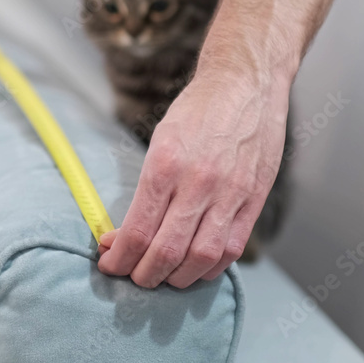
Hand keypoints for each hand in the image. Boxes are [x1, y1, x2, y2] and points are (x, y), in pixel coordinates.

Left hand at [97, 64, 289, 288]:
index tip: (109, 262)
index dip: (119, 258)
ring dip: (176, 278)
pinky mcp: (254, 199)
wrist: (245, 84)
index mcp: (165, 165)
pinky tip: (195, 268)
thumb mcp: (160, 141)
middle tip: (133, 277)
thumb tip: (127, 233)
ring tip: (163, 277)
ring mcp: (230, 193)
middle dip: (143, 275)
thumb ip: (147, 189)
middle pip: (166, 252)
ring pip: (200, 258)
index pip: (137, 230)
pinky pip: (232, 249)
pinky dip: (211, 268)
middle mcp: (197, 182)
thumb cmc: (198, 111)